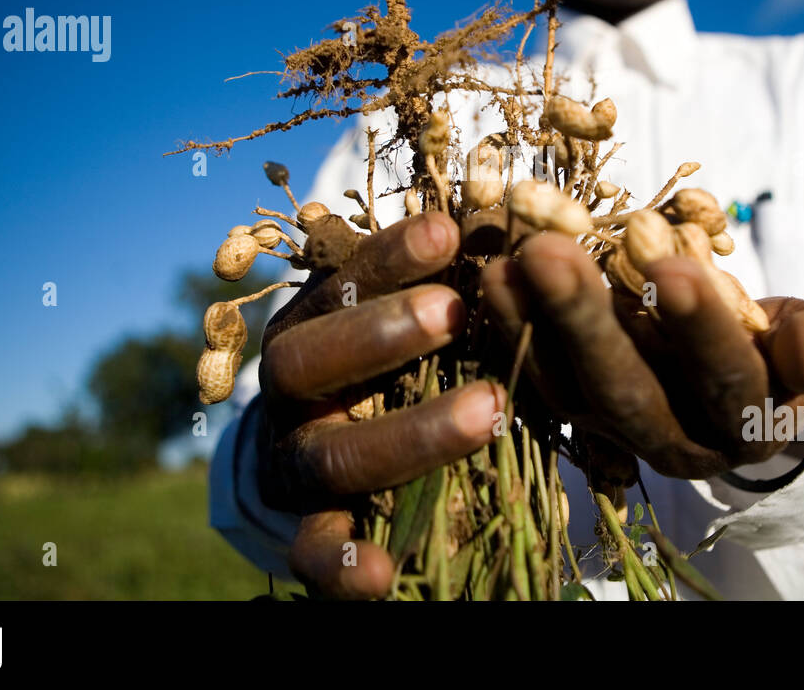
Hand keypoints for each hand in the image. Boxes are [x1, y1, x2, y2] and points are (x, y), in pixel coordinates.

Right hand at [257, 212, 505, 598]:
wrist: (306, 462)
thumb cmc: (376, 375)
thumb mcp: (394, 327)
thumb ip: (435, 290)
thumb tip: (514, 229)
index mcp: (307, 327)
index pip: (338, 283)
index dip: (387, 257)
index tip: (448, 231)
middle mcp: (289, 394)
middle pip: (309, 360)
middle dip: (380, 335)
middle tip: (454, 311)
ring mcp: (293, 465)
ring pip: (330, 455)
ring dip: (407, 434)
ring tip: (488, 412)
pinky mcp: (302, 534)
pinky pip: (314, 552)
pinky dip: (344, 564)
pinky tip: (383, 574)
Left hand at [480, 232, 803, 478]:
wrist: (742, 387)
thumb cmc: (781, 350)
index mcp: (746, 428)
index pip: (725, 379)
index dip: (700, 328)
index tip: (672, 269)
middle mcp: (677, 445)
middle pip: (628, 392)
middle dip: (586, 322)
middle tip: (551, 254)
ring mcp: (618, 434)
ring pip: (570, 389)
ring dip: (534, 323)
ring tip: (511, 259)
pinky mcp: (578, 412)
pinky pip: (540, 374)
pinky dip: (514, 327)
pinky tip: (495, 275)